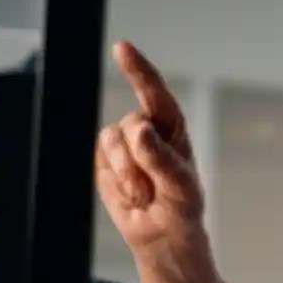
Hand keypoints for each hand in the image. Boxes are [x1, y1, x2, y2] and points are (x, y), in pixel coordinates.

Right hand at [95, 41, 204, 254]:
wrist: (162, 234)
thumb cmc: (182, 206)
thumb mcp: (182, 186)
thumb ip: (162, 158)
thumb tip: (140, 129)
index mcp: (174, 128)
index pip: (157, 93)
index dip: (139, 70)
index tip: (123, 48)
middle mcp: (148, 129)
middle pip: (131, 123)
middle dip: (140, 157)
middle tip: (155, 185)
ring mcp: (124, 143)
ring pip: (112, 141)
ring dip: (127, 173)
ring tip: (146, 193)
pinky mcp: (105, 159)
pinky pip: (99, 159)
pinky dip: (114, 180)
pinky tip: (131, 193)